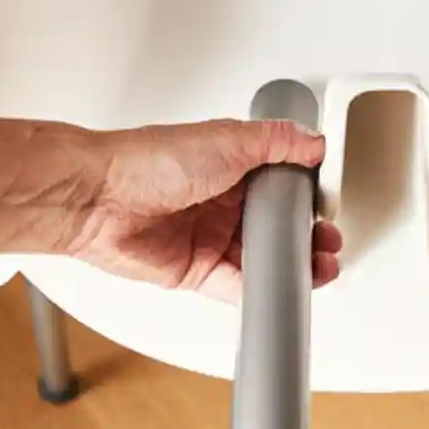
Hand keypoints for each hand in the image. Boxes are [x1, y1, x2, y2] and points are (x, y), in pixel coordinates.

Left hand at [68, 120, 342, 301]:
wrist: (100, 197)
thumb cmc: (151, 159)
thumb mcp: (229, 138)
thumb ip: (277, 141)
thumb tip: (314, 141)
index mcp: (232, 164)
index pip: (283, 184)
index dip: (307, 197)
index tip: (328, 206)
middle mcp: (222, 200)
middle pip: (277, 225)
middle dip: (306, 237)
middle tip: (326, 242)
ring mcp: (209, 236)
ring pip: (263, 257)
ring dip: (292, 264)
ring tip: (318, 267)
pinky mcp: (196, 270)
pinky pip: (237, 286)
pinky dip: (263, 290)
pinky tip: (283, 289)